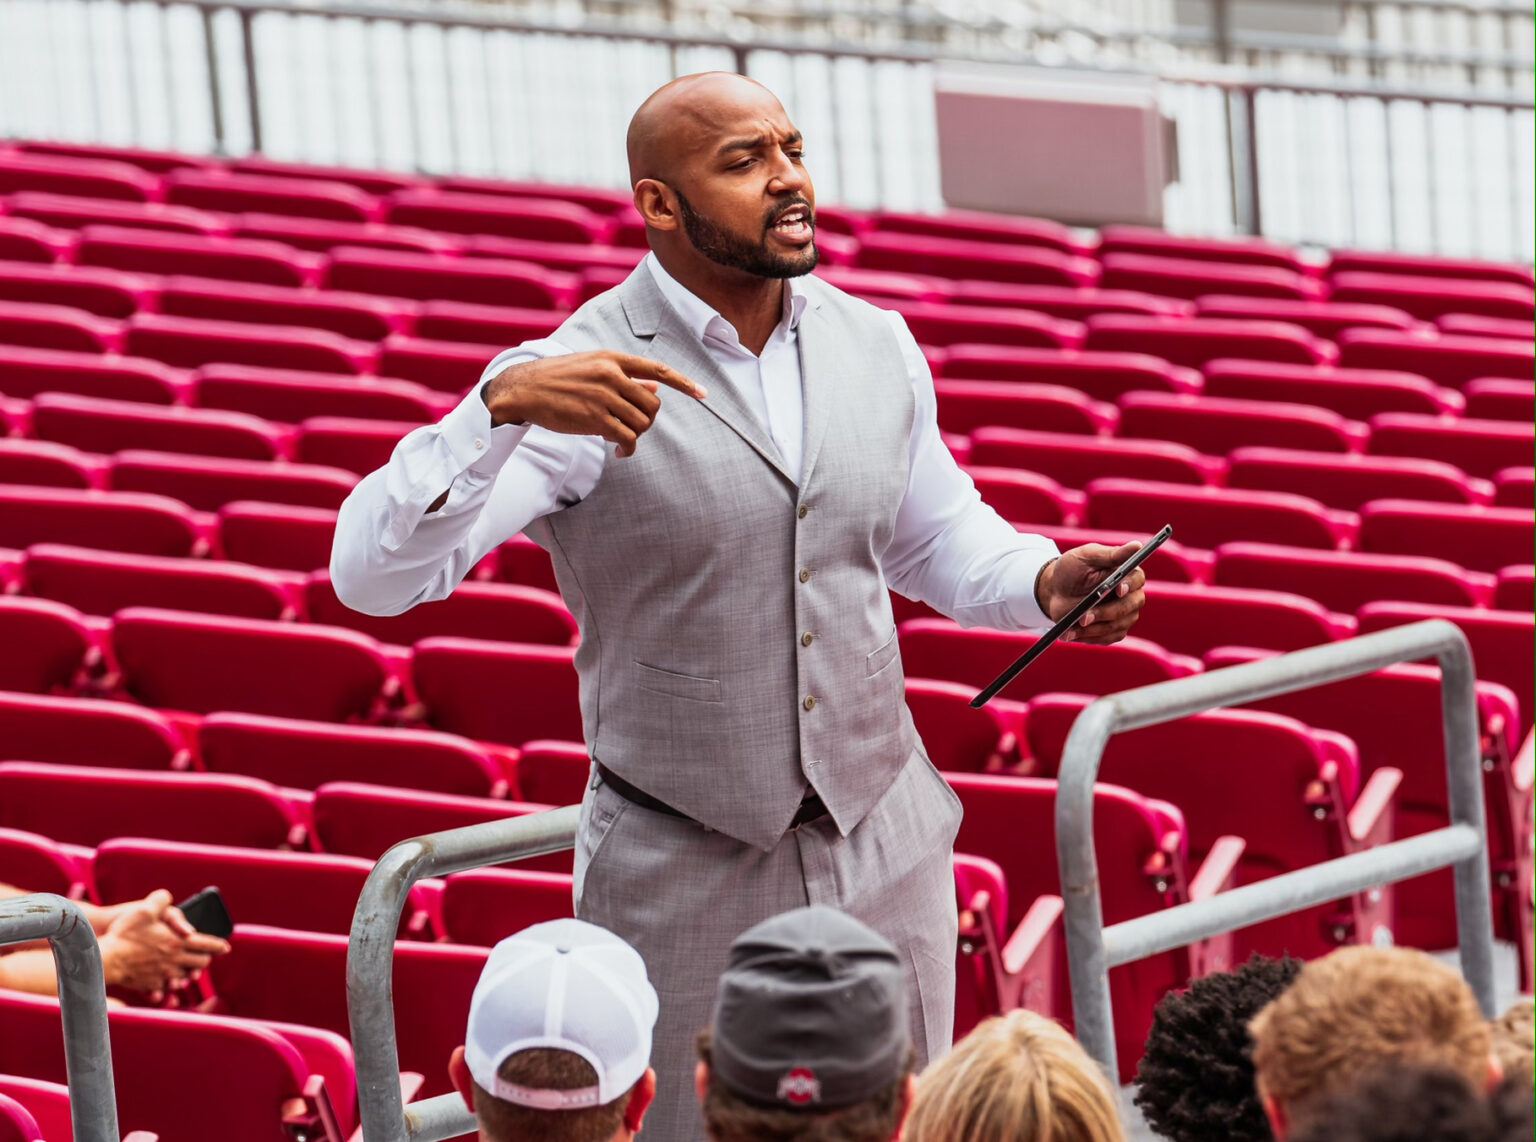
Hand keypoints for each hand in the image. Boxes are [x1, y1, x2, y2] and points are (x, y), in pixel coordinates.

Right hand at [98, 890, 230, 996]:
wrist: (106, 960)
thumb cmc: (125, 934)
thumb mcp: (144, 909)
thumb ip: (160, 900)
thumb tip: (168, 897)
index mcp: (178, 941)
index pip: (206, 944)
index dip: (218, 945)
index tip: (226, 947)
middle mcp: (175, 959)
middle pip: (200, 963)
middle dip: (205, 959)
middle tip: (205, 955)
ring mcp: (164, 974)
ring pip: (186, 976)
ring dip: (190, 972)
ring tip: (189, 968)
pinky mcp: (151, 983)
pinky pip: (166, 985)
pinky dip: (169, 983)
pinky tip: (167, 980)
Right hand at [482, 351, 707, 457]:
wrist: (524, 389)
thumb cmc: (559, 379)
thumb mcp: (592, 368)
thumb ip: (624, 376)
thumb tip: (655, 388)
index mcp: (612, 358)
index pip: (657, 368)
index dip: (683, 382)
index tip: (703, 393)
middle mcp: (611, 374)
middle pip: (652, 403)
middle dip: (648, 420)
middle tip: (634, 427)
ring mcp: (603, 396)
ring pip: (642, 422)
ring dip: (637, 436)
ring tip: (622, 440)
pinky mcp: (594, 418)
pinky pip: (627, 437)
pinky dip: (629, 448)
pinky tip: (621, 452)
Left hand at [1033, 542, 1147, 645]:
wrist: (1055, 591)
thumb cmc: (1072, 570)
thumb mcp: (1087, 556)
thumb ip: (1111, 554)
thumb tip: (1137, 545)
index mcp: (1128, 573)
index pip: (1136, 579)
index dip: (1128, 585)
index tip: (1117, 589)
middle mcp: (1132, 596)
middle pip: (1129, 607)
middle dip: (1105, 612)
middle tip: (1084, 616)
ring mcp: (1124, 616)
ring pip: (1116, 626)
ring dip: (1093, 628)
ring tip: (1071, 627)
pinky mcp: (1113, 631)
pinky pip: (1106, 638)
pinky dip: (1088, 637)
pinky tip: (1071, 634)